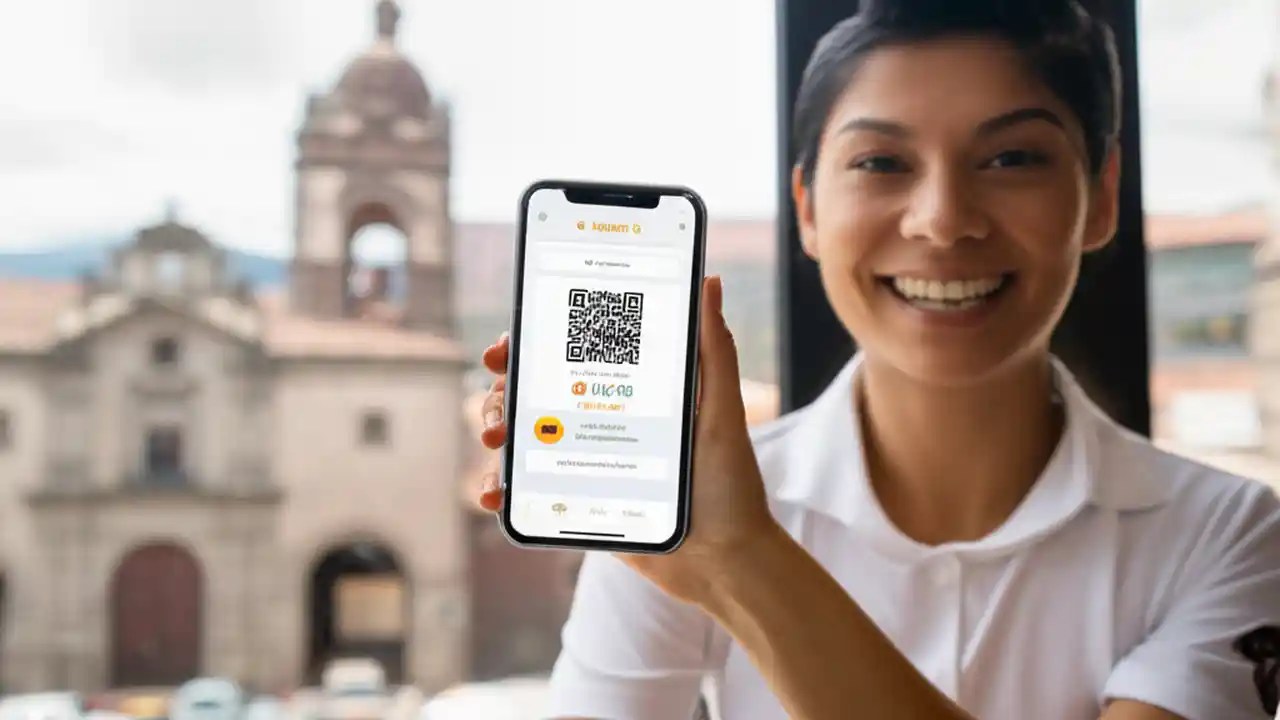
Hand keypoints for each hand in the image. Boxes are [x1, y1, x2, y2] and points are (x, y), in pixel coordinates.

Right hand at [475, 276, 780, 605]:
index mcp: (631, 391)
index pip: (572, 353)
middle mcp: (602, 421)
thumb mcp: (723, 412)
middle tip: (499, 399)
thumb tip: (709, 281)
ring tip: (496, 441)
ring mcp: (586, 463)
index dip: (532, 342)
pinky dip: (501, 489)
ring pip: (524, 437)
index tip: (508, 345)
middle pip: (535, 391)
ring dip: (497, 431)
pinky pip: (528, 492)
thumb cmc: (731, 485)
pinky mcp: (578, 504)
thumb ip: (714, 351)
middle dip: (504, 389)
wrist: (725, 562)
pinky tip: (494, 493)